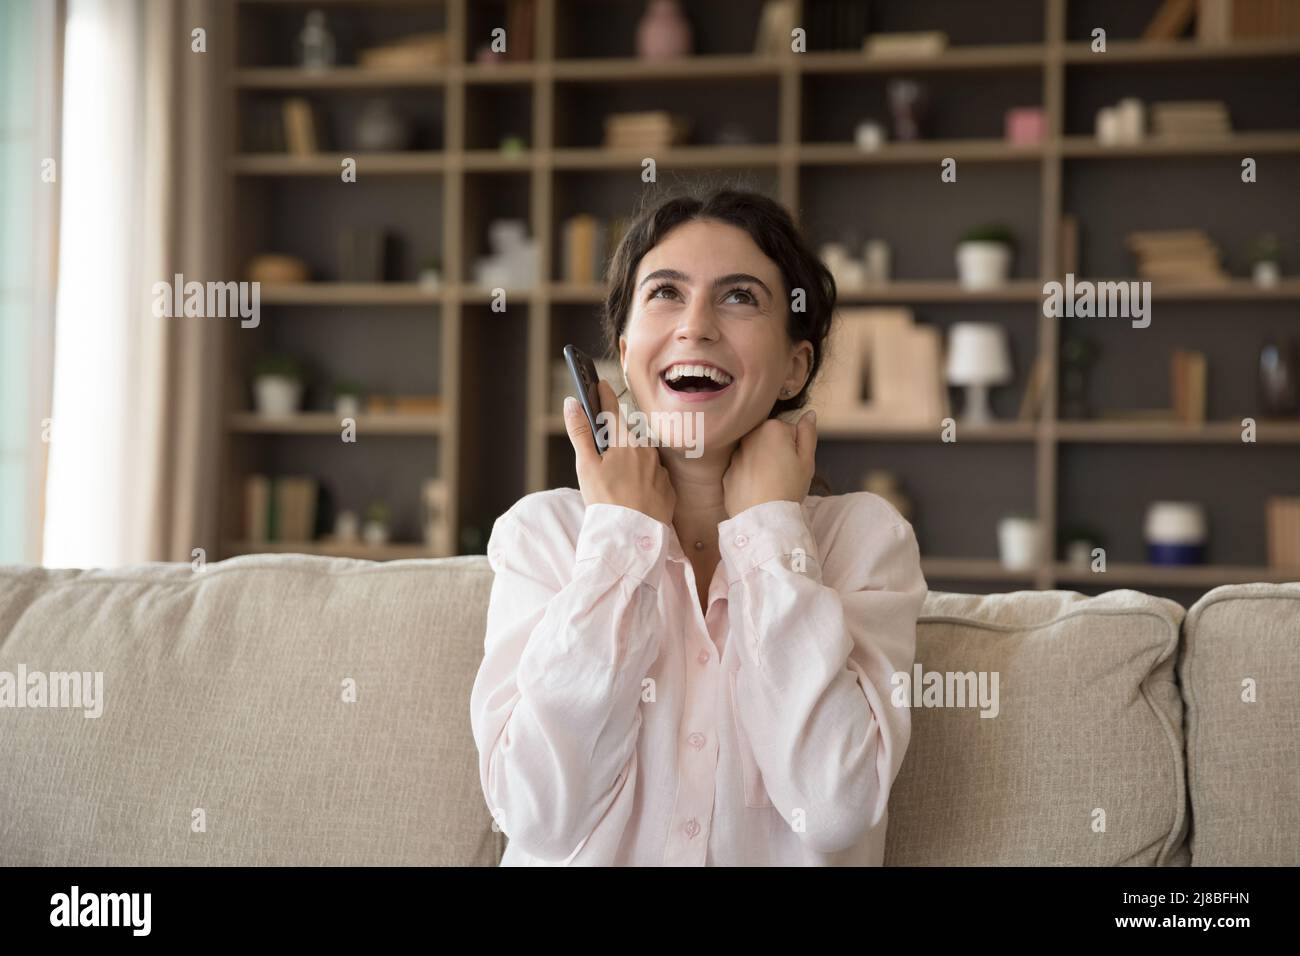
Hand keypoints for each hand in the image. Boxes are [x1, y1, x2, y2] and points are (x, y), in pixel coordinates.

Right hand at [564, 379, 676, 525]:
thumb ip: (580, 432)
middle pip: (629, 435)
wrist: (633, 536)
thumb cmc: (606, 500)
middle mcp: (647, 450)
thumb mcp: (587, 466)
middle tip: (603, 444)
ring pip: (643, 455)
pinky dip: (643, 477)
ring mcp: (660, 469)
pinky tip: (633, 490)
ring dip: (631, 457)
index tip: (600, 383)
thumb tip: (572, 403)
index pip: (613, 410)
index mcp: (626, 441)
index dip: (604, 395)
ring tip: (617, 476)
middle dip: (617, 435)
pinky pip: (653, 475)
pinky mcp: (668, 488)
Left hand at [722, 410, 817, 517]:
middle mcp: (749, 436)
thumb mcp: (807, 461)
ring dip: (762, 463)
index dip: (796, 449)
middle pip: (770, 439)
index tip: (795, 465)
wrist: (763, 518)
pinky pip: (743, 469)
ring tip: (770, 484)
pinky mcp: (727, 472)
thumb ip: (808, 433)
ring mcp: (735, 454)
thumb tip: (809, 413)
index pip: (790, 431)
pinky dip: (749, 476)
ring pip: (755, 454)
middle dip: (778, 452)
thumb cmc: (789, 488)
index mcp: (772, 428)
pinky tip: (757, 490)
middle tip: (784, 474)